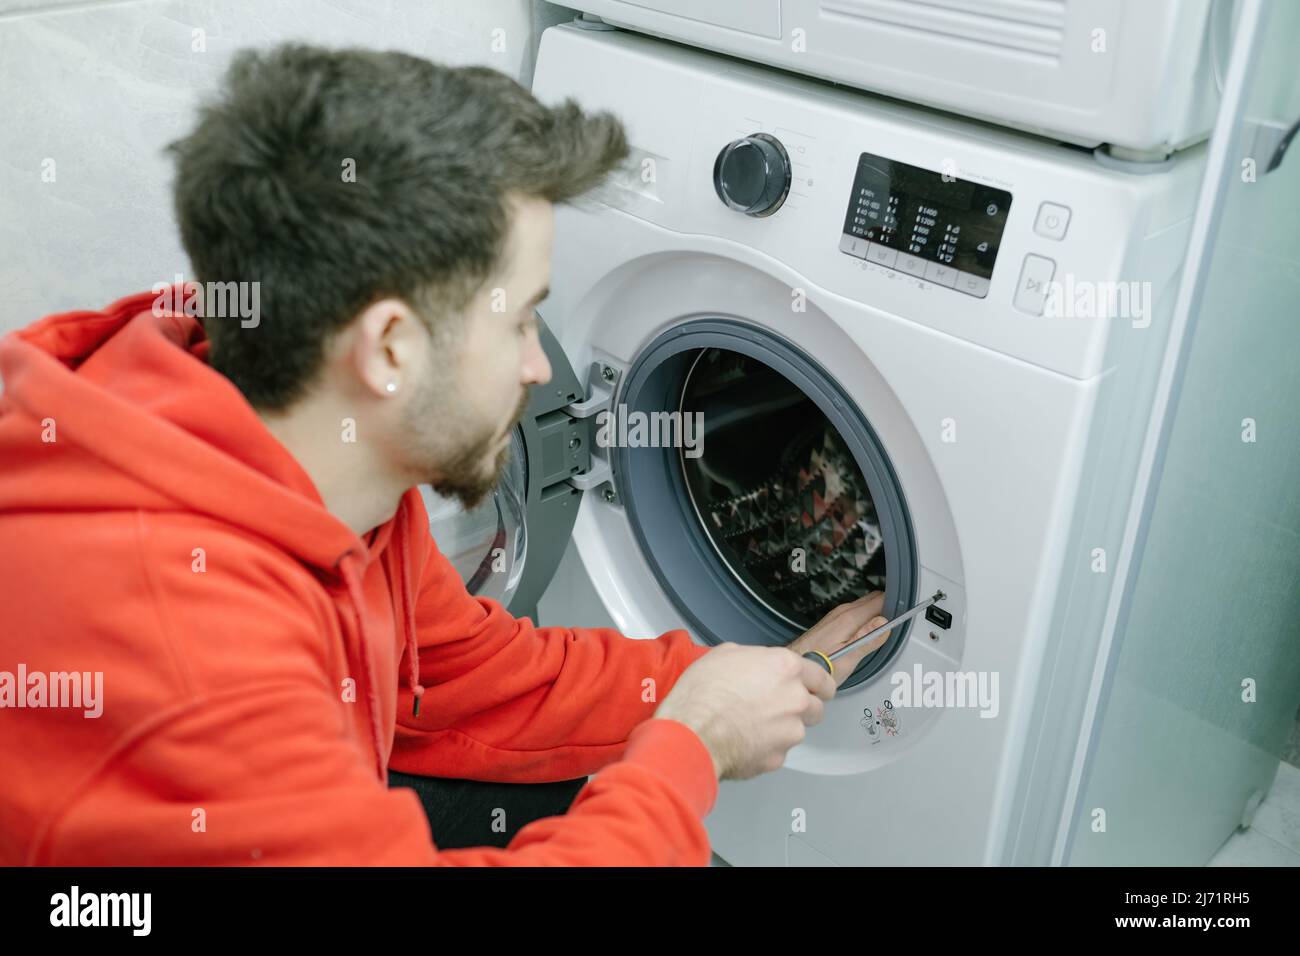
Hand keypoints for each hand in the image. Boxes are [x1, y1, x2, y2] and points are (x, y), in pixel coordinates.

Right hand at [653, 642, 835, 780]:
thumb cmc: (702, 693)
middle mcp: (795, 699)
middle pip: (816, 707)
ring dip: (782, 729)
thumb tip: (758, 665)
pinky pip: (778, 751)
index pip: (822, 678)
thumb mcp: (724, 654)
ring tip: (751, 726)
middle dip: (800, 708)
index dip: (818, 685)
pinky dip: (766, 748)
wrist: (691, 734)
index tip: (816, 690)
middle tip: (775, 708)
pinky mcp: (778, 758)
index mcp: (786, 668)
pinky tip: (742, 741)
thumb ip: (754, 658)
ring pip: (797, 731)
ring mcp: (790, 732)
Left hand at [786, 590, 891, 687]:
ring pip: (865, 606)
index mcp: (849, 618)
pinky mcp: (833, 622)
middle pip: (874, 599)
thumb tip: (884, 623)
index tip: (904, 612)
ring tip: (887, 627)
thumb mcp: (849, 657)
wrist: (798, 664)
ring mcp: (836, 615)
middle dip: (888, 606)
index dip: (895, 604)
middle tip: (899, 620)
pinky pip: (856, 613)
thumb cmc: (820, 664)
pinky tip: (868, 632)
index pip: (880, 599)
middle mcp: (842, 612)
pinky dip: (866, 618)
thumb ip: (868, 639)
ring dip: (877, 612)